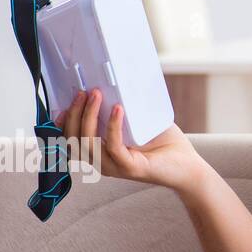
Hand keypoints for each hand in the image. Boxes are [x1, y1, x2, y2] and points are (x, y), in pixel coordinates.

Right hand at [56, 88, 204, 191]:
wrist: (188, 166)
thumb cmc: (164, 144)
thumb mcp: (141, 122)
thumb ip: (127, 109)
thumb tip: (117, 82)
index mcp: (101, 153)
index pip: (72, 141)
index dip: (64, 124)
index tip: (64, 105)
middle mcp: (103, 162)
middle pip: (75, 140)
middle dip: (76, 114)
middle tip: (84, 92)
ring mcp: (116, 167)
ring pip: (90, 143)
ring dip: (90, 116)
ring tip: (97, 95)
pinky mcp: (131, 168)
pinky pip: (114, 147)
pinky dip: (113, 127)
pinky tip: (118, 110)